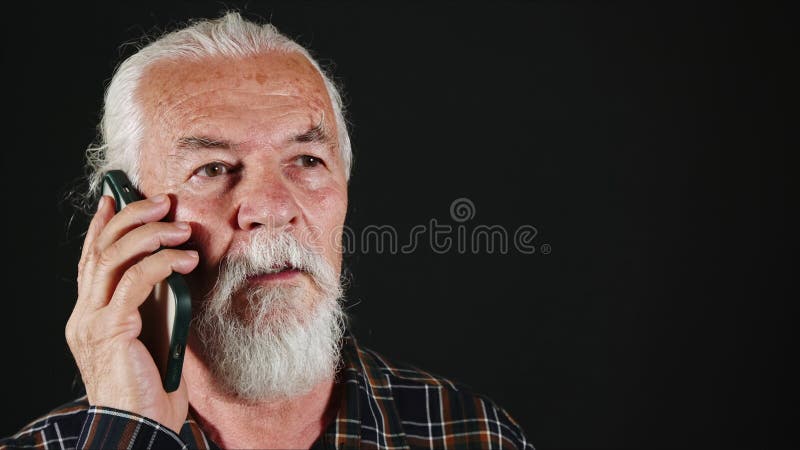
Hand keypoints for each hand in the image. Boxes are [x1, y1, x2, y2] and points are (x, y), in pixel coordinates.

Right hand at [65, 194, 198, 432]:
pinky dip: (160, 263)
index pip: (92, 259)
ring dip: (149, 235)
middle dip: (130, 217)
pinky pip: (134, 282)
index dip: (104, 224)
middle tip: (161, 201)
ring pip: (113, 258)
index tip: (119, 195)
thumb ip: (154, 306)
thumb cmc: (152, 389)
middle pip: (100, 250)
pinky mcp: (110, 330)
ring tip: (180, 225)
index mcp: (91, 315)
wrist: (140, 428)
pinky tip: (183, 258)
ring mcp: (92, 322)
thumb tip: (174, 272)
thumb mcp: (154, 337)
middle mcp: (84, 315)